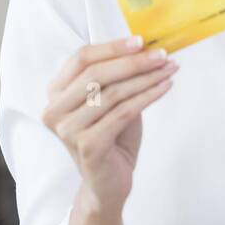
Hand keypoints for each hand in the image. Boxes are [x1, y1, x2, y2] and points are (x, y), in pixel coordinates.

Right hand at [41, 36, 176, 209]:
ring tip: (169, 70)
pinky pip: (123, 113)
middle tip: (162, 55)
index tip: (141, 40)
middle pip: (96, 73)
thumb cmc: (111, 137)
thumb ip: (116, 76)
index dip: (112, 47)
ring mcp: (68, 130)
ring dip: (146, 79)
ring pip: (113, 93)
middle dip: (133, 62)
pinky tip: (165, 88)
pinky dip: (148, 97)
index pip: (81, 58)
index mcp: (56, 92)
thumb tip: (145, 47)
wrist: (107, 184)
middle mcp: (54, 110)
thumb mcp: (109, 100)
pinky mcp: (87, 146)